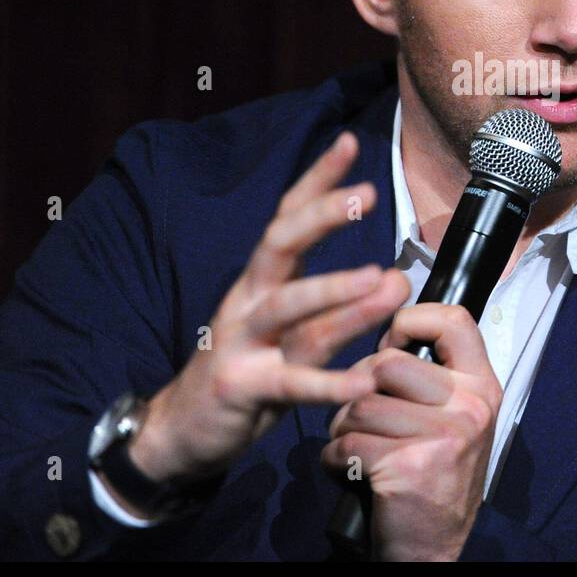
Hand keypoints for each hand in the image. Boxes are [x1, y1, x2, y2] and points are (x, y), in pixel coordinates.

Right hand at [124, 130, 410, 494]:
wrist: (182, 433)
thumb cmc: (249, 373)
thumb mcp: (292, 333)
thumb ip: (338, 307)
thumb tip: (395, 277)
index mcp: (262, 281)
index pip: (289, 217)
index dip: (318, 180)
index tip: (350, 142)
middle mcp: (248, 300)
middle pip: (281, 244)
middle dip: (322, 215)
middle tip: (369, 193)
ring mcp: (241, 342)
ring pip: (288, 308)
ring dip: (334, 291)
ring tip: (381, 280)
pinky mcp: (242, 388)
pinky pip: (290, 383)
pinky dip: (328, 384)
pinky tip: (364, 383)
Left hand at [321, 303, 502, 560]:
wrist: (434, 547)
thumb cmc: (435, 476)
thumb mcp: (455, 418)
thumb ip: (434, 375)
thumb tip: (389, 329)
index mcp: (482, 386)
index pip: (453, 319)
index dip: (412, 320)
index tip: (393, 342)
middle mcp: (470, 406)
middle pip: (386, 363)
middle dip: (357, 388)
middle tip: (362, 416)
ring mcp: (444, 436)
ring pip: (359, 403)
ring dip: (342, 427)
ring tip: (356, 446)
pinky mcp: (409, 465)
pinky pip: (347, 441)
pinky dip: (335, 458)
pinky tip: (350, 471)